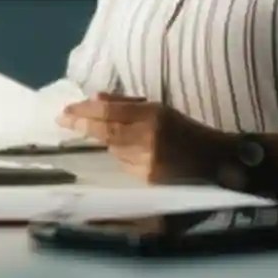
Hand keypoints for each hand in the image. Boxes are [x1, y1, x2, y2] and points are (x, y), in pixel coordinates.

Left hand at [58, 93, 226, 183]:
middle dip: (81, 125)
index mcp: (152, 115)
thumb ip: (126, 104)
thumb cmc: (186, 130)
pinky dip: (121, 156)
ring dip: (105, 141)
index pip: (109, 112)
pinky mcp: (148, 178)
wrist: (215, 160)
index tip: (65, 110)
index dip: (84, 111)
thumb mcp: (159, 109)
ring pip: (113, 149)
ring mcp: (146, 160)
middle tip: (63, 120)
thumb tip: (94, 99)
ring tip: (101, 133)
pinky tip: (127, 151)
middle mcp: (147, 137)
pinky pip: (124, 164)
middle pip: (105, 131)